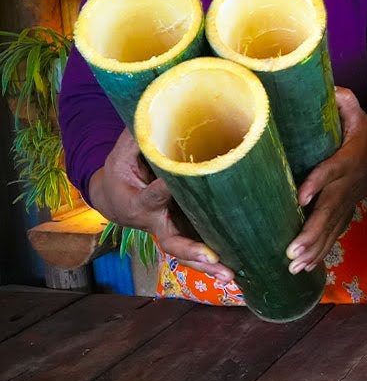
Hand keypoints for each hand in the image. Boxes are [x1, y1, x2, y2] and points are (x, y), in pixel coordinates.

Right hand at [88, 130, 234, 281]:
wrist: (114, 197)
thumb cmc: (122, 170)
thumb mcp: (123, 150)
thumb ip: (142, 134)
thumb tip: (162, 104)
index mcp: (141, 200)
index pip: (155, 196)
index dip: (164, 192)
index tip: (176, 186)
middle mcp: (157, 221)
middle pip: (173, 241)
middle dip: (193, 251)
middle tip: (214, 259)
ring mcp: (172, 231)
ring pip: (187, 254)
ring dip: (208, 267)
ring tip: (231, 276)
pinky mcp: (185, 232)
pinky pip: (197, 251)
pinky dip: (214, 264)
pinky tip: (239, 271)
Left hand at [285, 87, 366, 273]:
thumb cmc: (365, 132)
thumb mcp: (357, 113)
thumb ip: (343, 101)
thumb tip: (327, 86)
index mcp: (348, 159)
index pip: (331, 172)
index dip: (318, 184)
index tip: (301, 199)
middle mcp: (347, 184)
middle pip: (330, 210)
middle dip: (311, 232)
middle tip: (292, 252)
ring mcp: (347, 201)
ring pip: (331, 228)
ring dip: (313, 248)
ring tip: (293, 266)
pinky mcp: (345, 211)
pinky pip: (334, 234)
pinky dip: (320, 251)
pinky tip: (303, 269)